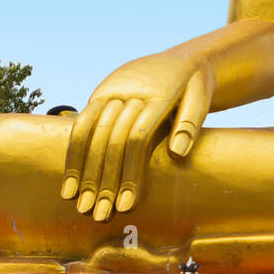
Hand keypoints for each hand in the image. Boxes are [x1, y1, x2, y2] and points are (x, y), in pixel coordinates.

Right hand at [61, 51, 214, 220]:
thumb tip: (177, 153)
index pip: (138, 137)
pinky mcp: (100, 93)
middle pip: (112, 140)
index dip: (130, 172)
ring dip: (83, 170)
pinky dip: (74, 152)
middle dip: (104, 179)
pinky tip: (70, 179)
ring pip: (91, 132)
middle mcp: (130, 91)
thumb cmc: (196, 85)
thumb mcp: (203, 98)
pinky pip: (82, 123)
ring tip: (78, 204)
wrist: (182, 58)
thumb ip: (190, 123)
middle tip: (98, 214)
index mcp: (159, 93)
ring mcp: (112, 90)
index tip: (126, 205)